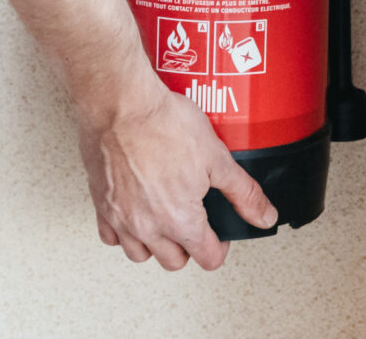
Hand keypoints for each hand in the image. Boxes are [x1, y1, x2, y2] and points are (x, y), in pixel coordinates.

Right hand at [79, 71, 276, 268]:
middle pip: (174, 261)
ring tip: (164, 220)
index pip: (207, 258)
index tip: (219, 229)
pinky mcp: (101, 203)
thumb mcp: (216, 157)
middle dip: (189, 247)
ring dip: (155, 244)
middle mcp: (148, 227)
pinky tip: (134, 212)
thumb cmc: (162, 123)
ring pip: (140, 254)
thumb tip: (264, 216)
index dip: (220, 245)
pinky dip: (123, 232)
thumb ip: (243, 193)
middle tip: (194, 221)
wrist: (120, 103)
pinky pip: (110, 236)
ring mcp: (121, 217)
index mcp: (180, 220)